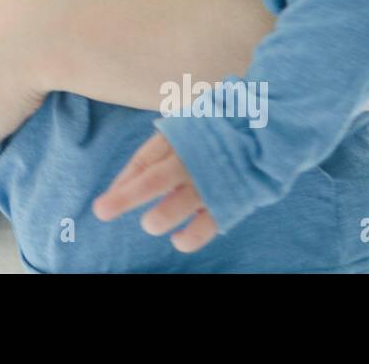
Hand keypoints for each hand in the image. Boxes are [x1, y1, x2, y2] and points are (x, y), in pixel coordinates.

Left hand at [91, 131, 219, 252]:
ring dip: (158, 218)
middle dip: (124, 198)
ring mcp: (210, 181)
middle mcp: (192, 159)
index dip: (123, 181)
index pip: (142, 160)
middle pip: (152, 180)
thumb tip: (122, 185)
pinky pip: (205, 226)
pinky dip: (188, 238)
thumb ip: (156, 154)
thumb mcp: (184, 128)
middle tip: (102, 211)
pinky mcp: (229, 200)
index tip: (105, 201)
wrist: (266, 129)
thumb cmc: (214, 131)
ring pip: (176, 205)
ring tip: (150, 224)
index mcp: (179, 137)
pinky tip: (177, 240)